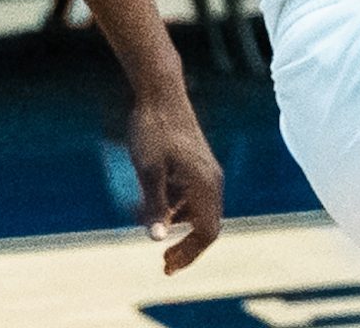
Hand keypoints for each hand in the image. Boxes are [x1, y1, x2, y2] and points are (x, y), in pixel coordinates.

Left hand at [129, 91, 223, 273]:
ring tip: (146, 223)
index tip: (166, 265)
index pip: (208, 232)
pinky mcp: (196, 164)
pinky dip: (175, 208)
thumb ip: (156, 206)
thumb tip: (157, 239)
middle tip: (163, 262)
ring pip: (198, 211)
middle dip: (186, 246)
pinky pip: (191, 196)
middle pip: (208, 225)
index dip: (190, 253)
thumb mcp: (149, 170)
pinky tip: (151, 204)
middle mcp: (212, 179)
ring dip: (177, 225)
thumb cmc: (154, 130)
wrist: (159, 94)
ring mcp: (205, 171)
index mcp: (206, 183)